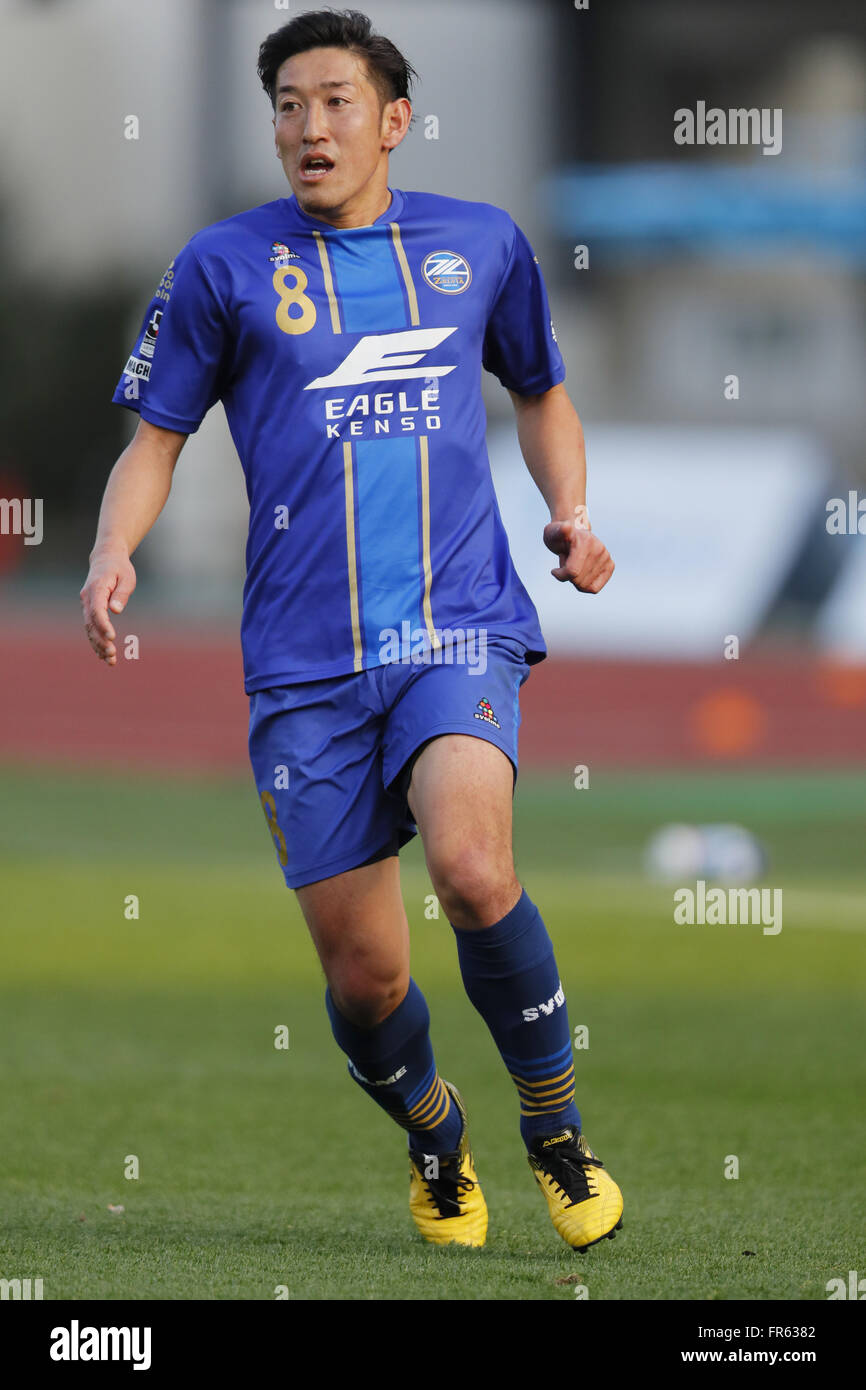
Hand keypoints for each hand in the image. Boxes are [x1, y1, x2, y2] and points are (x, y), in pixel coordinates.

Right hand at [80, 550, 136, 664]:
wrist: (106, 559)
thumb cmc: (120, 568)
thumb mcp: (127, 577)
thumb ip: (121, 594)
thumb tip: (116, 611)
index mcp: (97, 588)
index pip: (97, 610)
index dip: (103, 625)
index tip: (112, 637)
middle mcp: (87, 597)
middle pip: (91, 623)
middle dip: (101, 641)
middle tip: (112, 656)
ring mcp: (86, 604)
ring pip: (89, 628)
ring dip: (98, 645)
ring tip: (110, 660)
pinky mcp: (89, 609)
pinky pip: (91, 627)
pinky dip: (96, 641)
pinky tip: (104, 655)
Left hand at [543, 513, 613, 593]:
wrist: (572, 535)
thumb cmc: (559, 537)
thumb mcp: (552, 533)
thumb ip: (558, 532)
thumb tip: (566, 527)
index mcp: (585, 542)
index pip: (572, 571)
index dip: (560, 575)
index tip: (554, 570)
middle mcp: (599, 549)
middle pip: (578, 581)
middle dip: (568, 576)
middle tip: (567, 562)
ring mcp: (606, 557)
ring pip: (585, 586)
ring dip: (575, 580)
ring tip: (574, 564)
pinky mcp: (610, 566)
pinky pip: (594, 588)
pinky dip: (584, 585)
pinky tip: (581, 574)